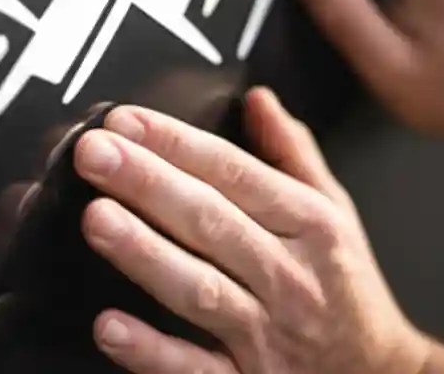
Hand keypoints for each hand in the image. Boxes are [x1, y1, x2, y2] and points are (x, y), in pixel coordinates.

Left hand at [72, 89, 429, 373]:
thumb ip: (294, 154)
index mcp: (311, 225)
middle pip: (212, 222)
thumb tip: (257, 97)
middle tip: (94, 153)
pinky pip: (194, 369)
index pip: (236, 174)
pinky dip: (151, 350)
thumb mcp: (336, 213)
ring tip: (96, 218)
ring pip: (201, 289)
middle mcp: (290, 277)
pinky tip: (109, 325)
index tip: (125, 120)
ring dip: (145, 253)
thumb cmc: (349, 291)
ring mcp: (267, 335)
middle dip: (149, 183)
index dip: (178, 144)